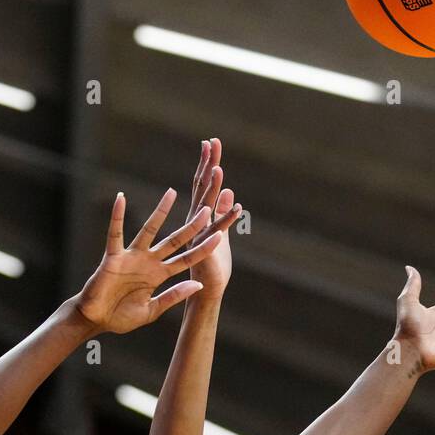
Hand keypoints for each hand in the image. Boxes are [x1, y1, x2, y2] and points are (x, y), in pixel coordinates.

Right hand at [75, 189, 238, 333]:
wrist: (96, 320)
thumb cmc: (121, 317)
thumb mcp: (152, 310)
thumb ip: (173, 296)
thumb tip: (198, 284)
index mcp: (159, 275)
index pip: (186, 259)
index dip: (203, 249)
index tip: (221, 236)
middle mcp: (148, 261)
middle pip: (174, 241)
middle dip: (191, 226)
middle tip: (207, 208)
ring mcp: (131, 256)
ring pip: (149, 230)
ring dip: (161, 211)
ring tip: (172, 192)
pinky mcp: (113, 256)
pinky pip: (115, 233)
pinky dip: (116, 216)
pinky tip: (121, 199)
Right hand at [186, 138, 238, 298]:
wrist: (206, 292)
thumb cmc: (212, 264)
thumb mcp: (221, 233)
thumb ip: (224, 213)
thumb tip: (229, 192)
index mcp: (199, 216)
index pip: (203, 184)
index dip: (207, 163)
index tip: (210, 143)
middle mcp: (196, 221)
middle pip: (202, 188)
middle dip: (208, 165)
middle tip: (212, 142)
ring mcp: (199, 234)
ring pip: (206, 206)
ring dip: (212, 188)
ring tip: (219, 168)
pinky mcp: (206, 249)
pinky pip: (218, 232)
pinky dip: (228, 219)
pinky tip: (237, 206)